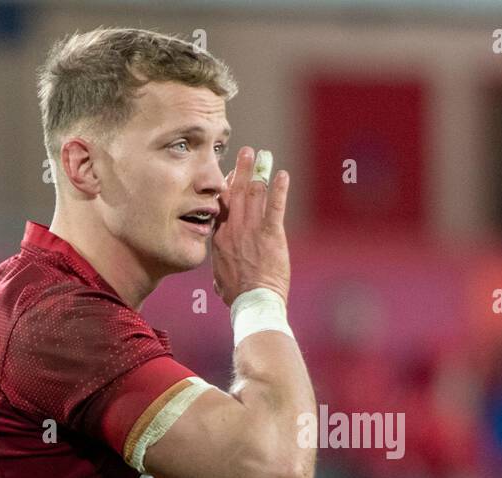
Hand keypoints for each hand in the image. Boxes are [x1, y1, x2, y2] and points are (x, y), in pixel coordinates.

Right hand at [211, 146, 290, 306]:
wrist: (253, 301)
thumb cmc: (238, 296)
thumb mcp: (221, 282)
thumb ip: (220, 274)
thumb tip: (219, 282)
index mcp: (220, 238)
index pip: (221, 206)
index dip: (227, 188)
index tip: (231, 176)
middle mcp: (233, 229)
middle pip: (236, 192)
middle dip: (241, 170)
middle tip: (246, 152)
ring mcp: (251, 229)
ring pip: (253, 194)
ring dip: (258, 172)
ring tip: (262, 156)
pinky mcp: (271, 234)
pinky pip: (275, 206)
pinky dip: (279, 189)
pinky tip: (282, 175)